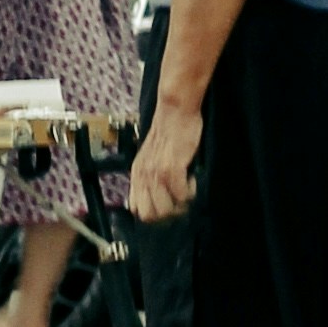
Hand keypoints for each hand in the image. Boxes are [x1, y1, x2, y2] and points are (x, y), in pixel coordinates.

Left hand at [127, 95, 202, 221]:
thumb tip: (157, 196)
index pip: (135, 209)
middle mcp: (143, 176)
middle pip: (149, 215)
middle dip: (167, 214)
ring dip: (180, 205)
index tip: (167, 206)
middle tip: (179, 202)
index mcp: (136, 173)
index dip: (153, 212)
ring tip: (187, 190)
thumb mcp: (150, 156)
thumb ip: (149, 175)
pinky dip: (190, 192)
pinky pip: (181, 195)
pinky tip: (192, 180)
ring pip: (165, 210)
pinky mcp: (172, 168)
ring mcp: (156, 173)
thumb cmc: (168, 131)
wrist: (175, 111)